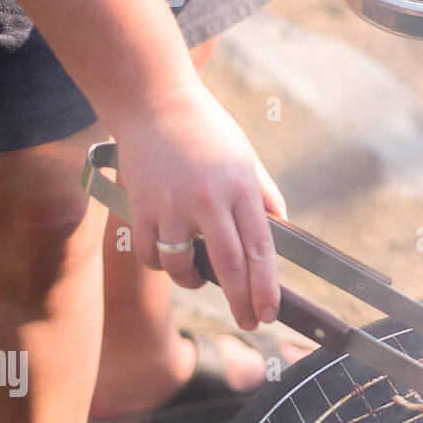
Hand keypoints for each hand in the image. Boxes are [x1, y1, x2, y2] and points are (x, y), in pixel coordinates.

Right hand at [113, 81, 287, 330]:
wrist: (153, 100)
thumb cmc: (207, 129)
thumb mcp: (247, 158)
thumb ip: (264, 197)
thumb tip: (280, 232)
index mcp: (242, 187)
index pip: (261, 248)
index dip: (266, 286)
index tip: (270, 311)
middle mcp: (210, 199)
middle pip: (229, 266)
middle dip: (241, 301)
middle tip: (249, 322)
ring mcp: (172, 204)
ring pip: (183, 266)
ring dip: (194, 282)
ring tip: (201, 280)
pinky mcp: (141, 206)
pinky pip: (150, 254)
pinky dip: (161, 265)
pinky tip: (170, 259)